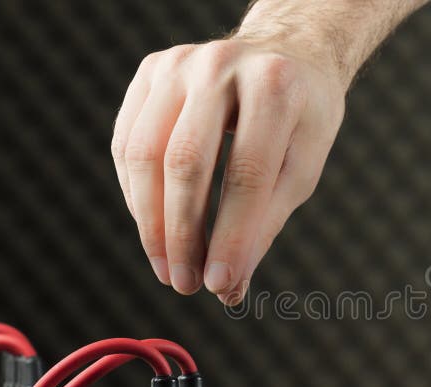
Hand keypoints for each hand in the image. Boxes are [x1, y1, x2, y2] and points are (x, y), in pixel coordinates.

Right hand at [112, 37, 345, 303]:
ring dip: (150, 223)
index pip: (246, 176)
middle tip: (184, 286)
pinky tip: (153, 229)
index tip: (219, 286)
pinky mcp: (151, 71)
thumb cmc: (300, 119)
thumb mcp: (303, 167)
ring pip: (144, 155)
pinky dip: (136, 194)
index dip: (230, 238)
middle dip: (181, 236)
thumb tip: (228, 287)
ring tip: (167, 269)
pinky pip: (128, 142)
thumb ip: (266, 223)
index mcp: (274, 87)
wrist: (285, 54)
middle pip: (185, 163)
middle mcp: (221, 66)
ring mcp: (179, 63)